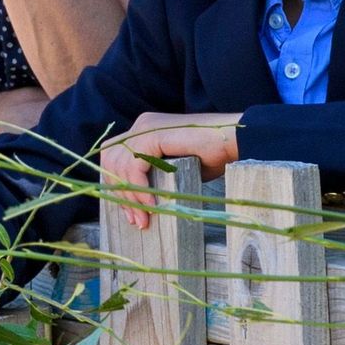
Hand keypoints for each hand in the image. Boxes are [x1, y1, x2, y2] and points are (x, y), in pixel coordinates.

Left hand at [100, 111, 241, 228]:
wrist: (234, 141)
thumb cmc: (213, 156)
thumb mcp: (175, 168)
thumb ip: (155, 175)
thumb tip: (139, 202)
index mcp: (144, 130)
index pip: (115, 159)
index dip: (117, 187)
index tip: (132, 213)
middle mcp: (140, 125)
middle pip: (110, 161)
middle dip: (118, 193)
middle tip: (135, 220)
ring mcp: (145, 127)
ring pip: (118, 167)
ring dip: (130, 197)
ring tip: (145, 219)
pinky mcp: (152, 134)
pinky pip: (133, 167)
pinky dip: (139, 189)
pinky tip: (152, 205)